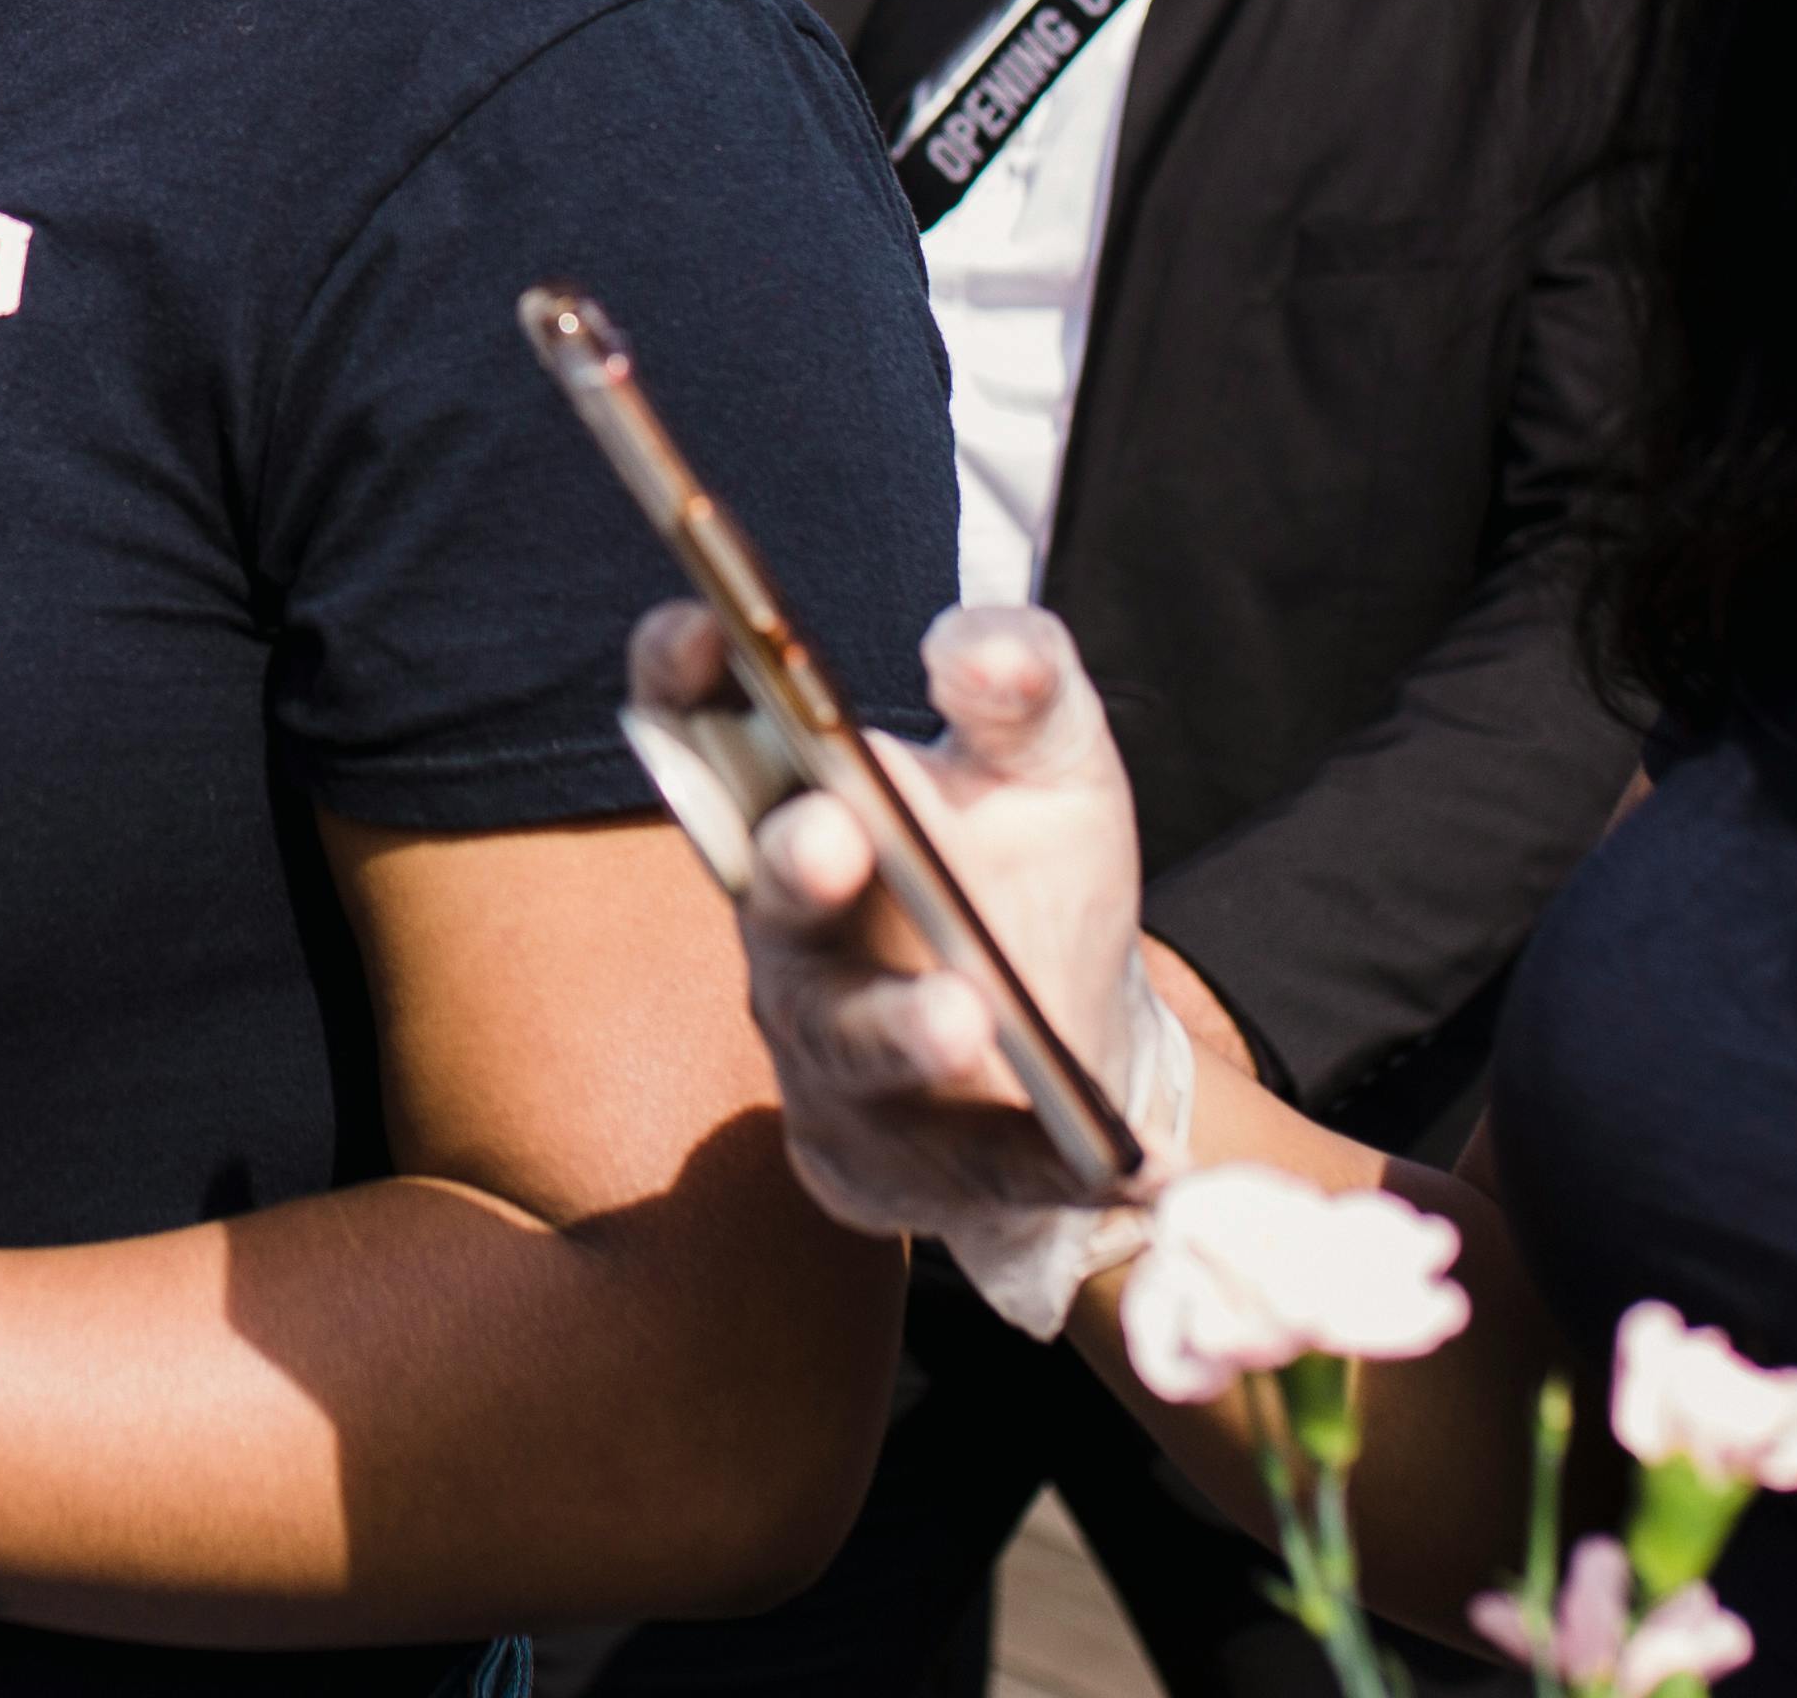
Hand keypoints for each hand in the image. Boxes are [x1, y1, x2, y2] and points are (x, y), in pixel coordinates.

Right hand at [649, 600, 1160, 1291]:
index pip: (707, 734)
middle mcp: (791, 936)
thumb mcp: (1051, 762)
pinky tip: (1112, 1161)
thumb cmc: (1032, 875)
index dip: (684, 684)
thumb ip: (1022, 682)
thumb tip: (974, 648)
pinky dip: (1039, 1158)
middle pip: (771, 899)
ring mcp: (835, 1056)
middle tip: (834, 833)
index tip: (701, 630)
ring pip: (850, 1043)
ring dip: (900, 1029)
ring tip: (966, 1014)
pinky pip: (972, 1166)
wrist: (1077, 1042)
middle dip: (795, 866)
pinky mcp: (904, 1165)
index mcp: (799, 811)